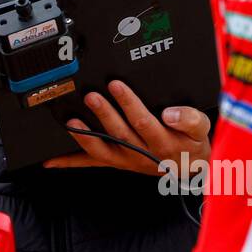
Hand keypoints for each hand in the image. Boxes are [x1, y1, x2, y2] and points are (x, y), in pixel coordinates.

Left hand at [43, 79, 210, 176]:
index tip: (116, 84)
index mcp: (163, 144)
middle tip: (91, 96)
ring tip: (72, 123)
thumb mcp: (202, 130)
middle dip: (104, 115)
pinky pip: (91, 163)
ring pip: (102, 152)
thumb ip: (190, 119)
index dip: (129, 104)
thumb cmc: (192, 143)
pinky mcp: (115, 163)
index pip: (143, 122)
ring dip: (85, 138)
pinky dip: (70, 162)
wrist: (190, 167)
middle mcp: (142, 155)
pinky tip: (50, 161)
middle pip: (120, 134)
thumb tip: (171, 113)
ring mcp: (126, 161)